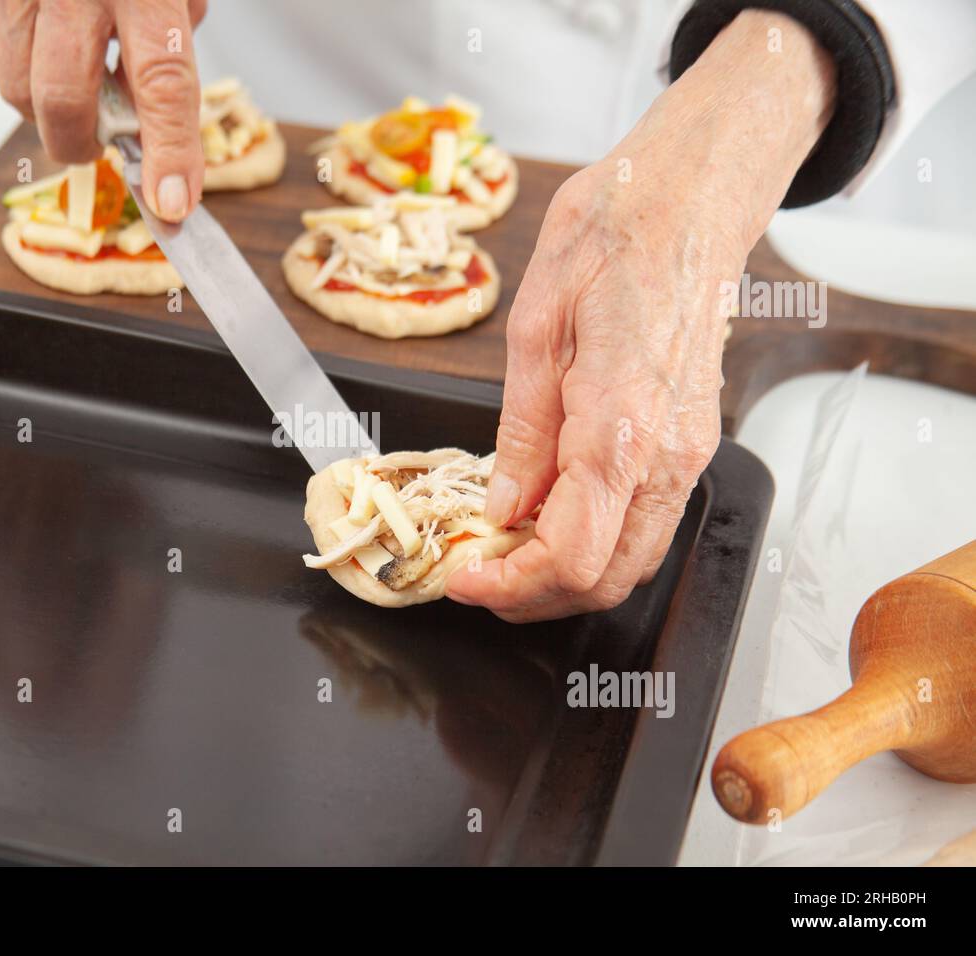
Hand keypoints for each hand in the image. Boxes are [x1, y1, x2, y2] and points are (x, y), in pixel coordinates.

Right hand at [0, 0, 206, 221]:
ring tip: (65, 66)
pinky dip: (6, 65)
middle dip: (80, 142)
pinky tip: (30, 36)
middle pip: (66, 101)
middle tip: (96, 141)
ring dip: (42, 103)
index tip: (173, 203)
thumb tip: (152, 93)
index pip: (163, 81)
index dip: (169, 151)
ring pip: (13, 88)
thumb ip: (172, 19)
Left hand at [447, 10, 834, 621]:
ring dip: (565, 580)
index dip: (508, 585)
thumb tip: (502, 507)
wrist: (686, 202)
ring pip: (633, 563)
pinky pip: (645, 525)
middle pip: (606, 579)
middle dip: (533, 596)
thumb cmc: (609, 240)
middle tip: (475, 575)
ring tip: (502, 555)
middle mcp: (666, 454)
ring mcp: (688, 455)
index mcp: (619, 425)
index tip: (461, 579)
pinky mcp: (691, 446)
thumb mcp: (534, 327)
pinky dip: (595, 546)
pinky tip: (549, 519)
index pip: (569, 555)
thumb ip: (522, 431)